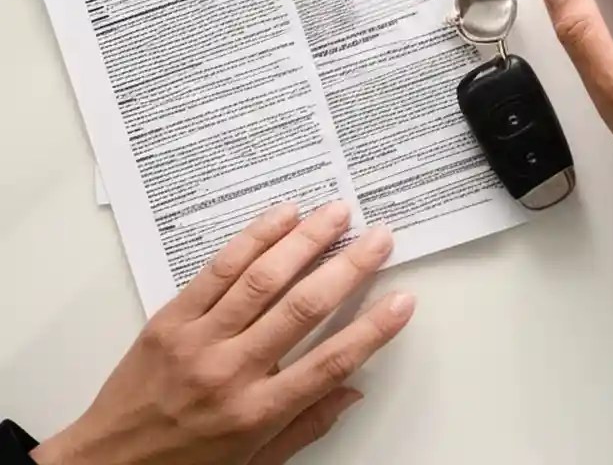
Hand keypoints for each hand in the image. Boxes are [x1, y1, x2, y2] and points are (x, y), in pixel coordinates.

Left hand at [32, 203, 415, 464]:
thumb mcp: (256, 461)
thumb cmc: (182, 464)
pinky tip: (280, 218)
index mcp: (257, 413)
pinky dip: (253, 239)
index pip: (330, 362)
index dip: (373, 329)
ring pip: (261, 279)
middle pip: (303, 308)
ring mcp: (198, 342)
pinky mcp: (170, 320)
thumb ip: (308, 423)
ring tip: (337, 213)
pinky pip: (217, 270)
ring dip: (305, 240)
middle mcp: (230, 373)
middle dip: (349, 267)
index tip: (403, 301)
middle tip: (379, 238)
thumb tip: (353, 388)